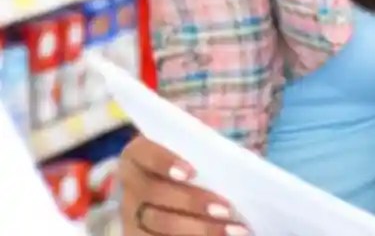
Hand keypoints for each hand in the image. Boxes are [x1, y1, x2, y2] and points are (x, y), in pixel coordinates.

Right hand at [118, 135, 248, 234]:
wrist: (172, 190)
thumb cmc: (191, 164)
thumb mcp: (194, 154)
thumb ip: (205, 155)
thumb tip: (237, 167)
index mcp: (138, 155)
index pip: (146, 154)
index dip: (165, 162)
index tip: (192, 172)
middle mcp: (130, 185)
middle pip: (155, 193)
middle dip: (192, 202)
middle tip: (226, 209)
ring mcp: (130, 215)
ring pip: (159, 223)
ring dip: (200, 228)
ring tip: (233, 230)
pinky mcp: (136, 235)